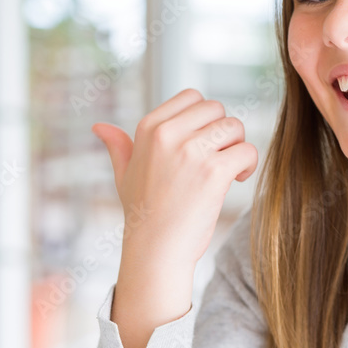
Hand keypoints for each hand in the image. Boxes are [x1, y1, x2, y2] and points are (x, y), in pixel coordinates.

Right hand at [92, 88, 257, 266]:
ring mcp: (191, 152)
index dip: (205, 118)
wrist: (155, 251)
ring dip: (238, 146)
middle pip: (217, 109)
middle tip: (219, 157)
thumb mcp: (124, 175)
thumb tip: (99, 126)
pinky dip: (248, 164)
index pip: (192, 96)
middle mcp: (168, 134)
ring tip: (230, 169)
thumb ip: (118, 147)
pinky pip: (246, 150)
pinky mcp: (213, 172)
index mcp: (149, 128)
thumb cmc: (143, 214)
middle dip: (224, 131)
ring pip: (235, 127)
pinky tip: (238, 179)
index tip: (202, 143)